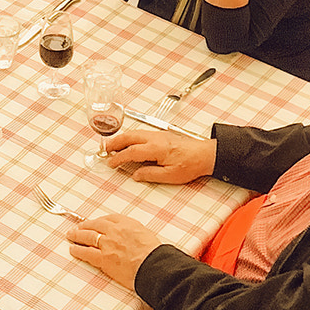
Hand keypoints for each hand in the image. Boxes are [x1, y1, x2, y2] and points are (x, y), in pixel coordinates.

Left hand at [65, 214, 166, 289]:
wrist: (153, 265)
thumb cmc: (155, 253)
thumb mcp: (146, 235)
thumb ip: (135, 233)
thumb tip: (132, 237)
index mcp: (127, 224)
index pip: (109, 218)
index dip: (100, 220)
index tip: (96, 222)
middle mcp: (115, 231)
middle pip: (95, 225)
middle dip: (85, 226)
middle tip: (78, 227)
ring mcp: (107, 244)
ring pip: (88, 237)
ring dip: (77, 235)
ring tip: (71, 235)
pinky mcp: (103, 258)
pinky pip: (87, 253)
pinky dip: (78, 251)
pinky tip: (73, 250)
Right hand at [99, 127, 215, 183]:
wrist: (205, 155)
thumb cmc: (191, 164)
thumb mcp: (170, 176)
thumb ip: (150, 174)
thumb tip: (136, 175)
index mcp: (156, 148)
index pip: (131, 151)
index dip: (119, 157)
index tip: (111, 163)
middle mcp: (155, 138)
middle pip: (129, 137)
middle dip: (114, 142)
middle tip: (104, 149)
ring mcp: (158, 135)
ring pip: (134, 133)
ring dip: (121, 138)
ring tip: (112, 145)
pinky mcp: (162, 135)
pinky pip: (141, 133)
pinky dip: (130, 137)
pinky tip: (128, 142)